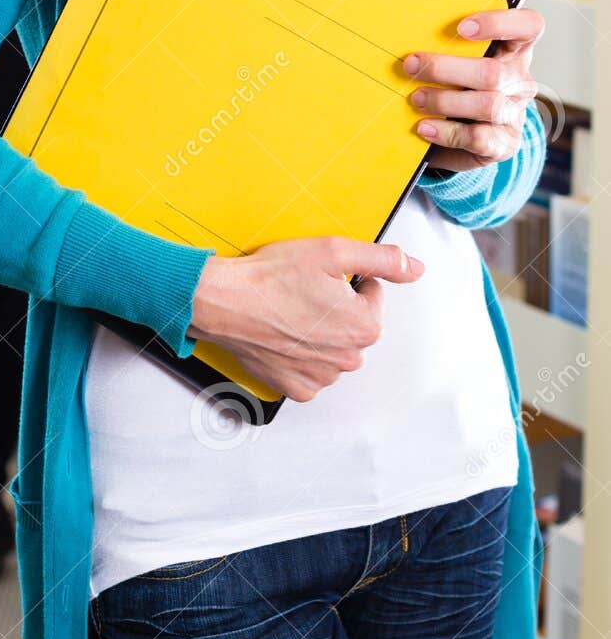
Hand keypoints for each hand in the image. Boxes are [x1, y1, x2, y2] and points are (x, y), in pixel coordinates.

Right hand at [188, 237, 423, 401]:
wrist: (223, 303)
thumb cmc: (271, 278)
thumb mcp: (332, 251)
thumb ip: (382, 259)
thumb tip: (415, 268)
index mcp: (365, 326)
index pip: (371, 293)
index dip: (345, 279)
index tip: (319, 277)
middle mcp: (349, 358)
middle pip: (354, 323)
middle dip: (334, 307)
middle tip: (302, 292)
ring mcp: (322, 376)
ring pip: (333, 346)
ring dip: (318, 331)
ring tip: (289, 312)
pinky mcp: (297, 387)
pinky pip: (311, 370)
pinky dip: (301, 354)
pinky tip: (283, 335)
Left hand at [404, 6, 544, 173]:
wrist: (465, 134)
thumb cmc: (459, 84)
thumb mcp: (458, 59)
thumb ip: (448, 45)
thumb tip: (409, 35)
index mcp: (515, 49)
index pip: (528, 26)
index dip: (499, 23)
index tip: (462, 27)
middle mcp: (520, 80)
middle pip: (493, 72)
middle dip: (445, 69)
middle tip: (412, 65)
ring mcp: (515, 114)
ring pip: (486, 105)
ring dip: (444, 101)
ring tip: (416, 98)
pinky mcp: (505, 144)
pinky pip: (478, 138)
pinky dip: (446, 132)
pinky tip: (425, 127)